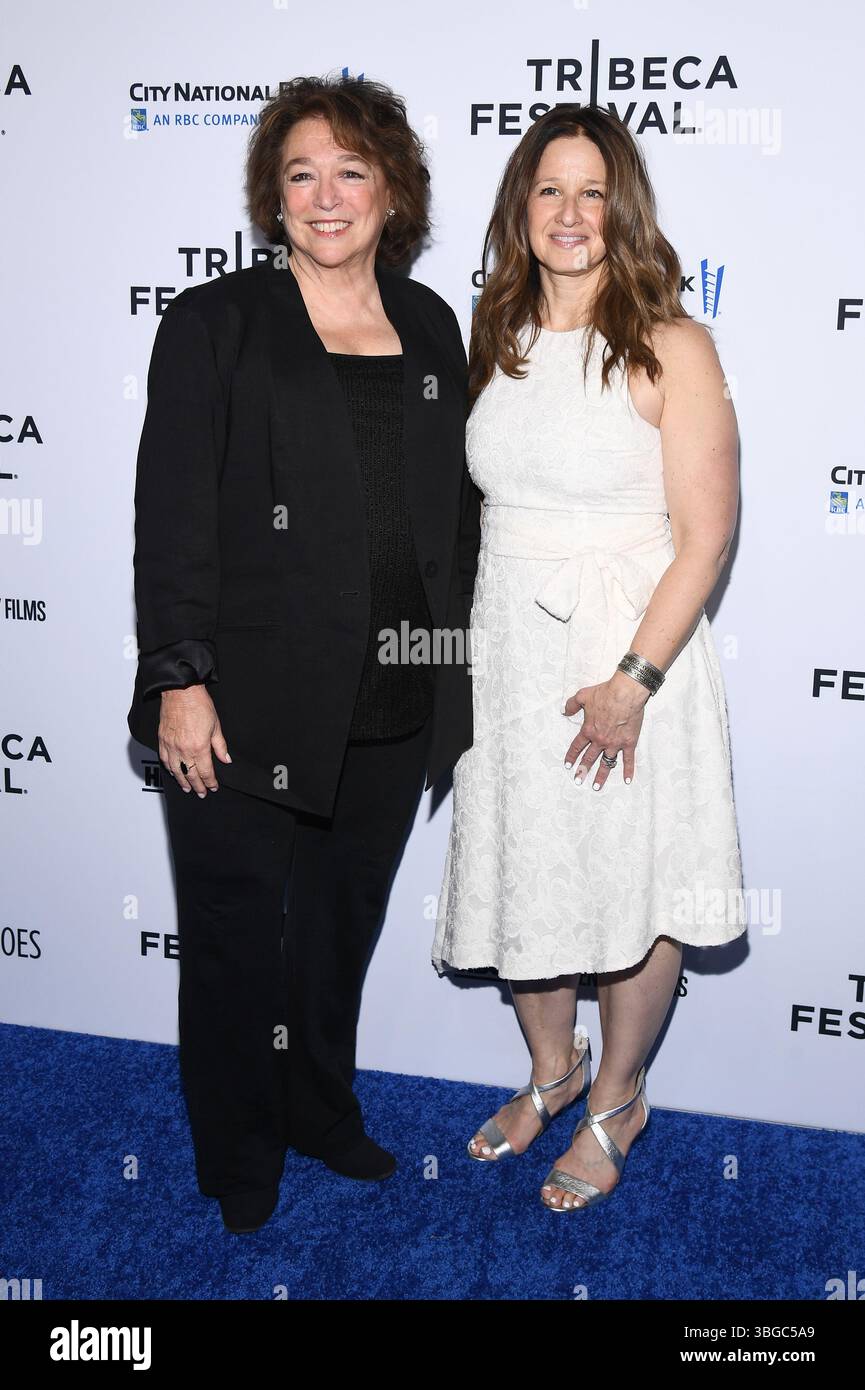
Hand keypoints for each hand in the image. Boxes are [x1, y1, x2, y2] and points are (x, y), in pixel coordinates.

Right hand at [158, 686, 230, 796]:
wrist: (181, 691)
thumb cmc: (199, 704)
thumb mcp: (216, 726)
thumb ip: (220, 746)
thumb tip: (226, 760)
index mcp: (199, 747)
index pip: (205, 772)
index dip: (210, 782)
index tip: (213, 787)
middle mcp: (183, 750)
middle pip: (190, 775)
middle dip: (197, 786)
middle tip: (201, 793)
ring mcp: (171, 746)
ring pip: (175, 770)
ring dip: (182, 781)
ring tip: (187, 788)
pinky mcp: (162, 740)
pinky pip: (164, 760)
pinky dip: (169, 769)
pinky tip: (173, 772)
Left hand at [563, 671, 650, 788]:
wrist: (625, 693)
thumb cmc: (605, 693)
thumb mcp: (582, 695)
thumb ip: (571, 704)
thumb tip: (564, 711)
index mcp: (588, 730)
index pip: (577, 746)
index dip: (571, 756)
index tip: (568, 765)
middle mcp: (600, 740)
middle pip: (589, 758)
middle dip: (582, 770)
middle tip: (578, 780)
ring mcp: (615, 743)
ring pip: (606, 763)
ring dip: (601, 776)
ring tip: (596, 787)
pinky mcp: (629, 742)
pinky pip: (628, 759)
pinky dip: (628, 770)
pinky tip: (627, 780)